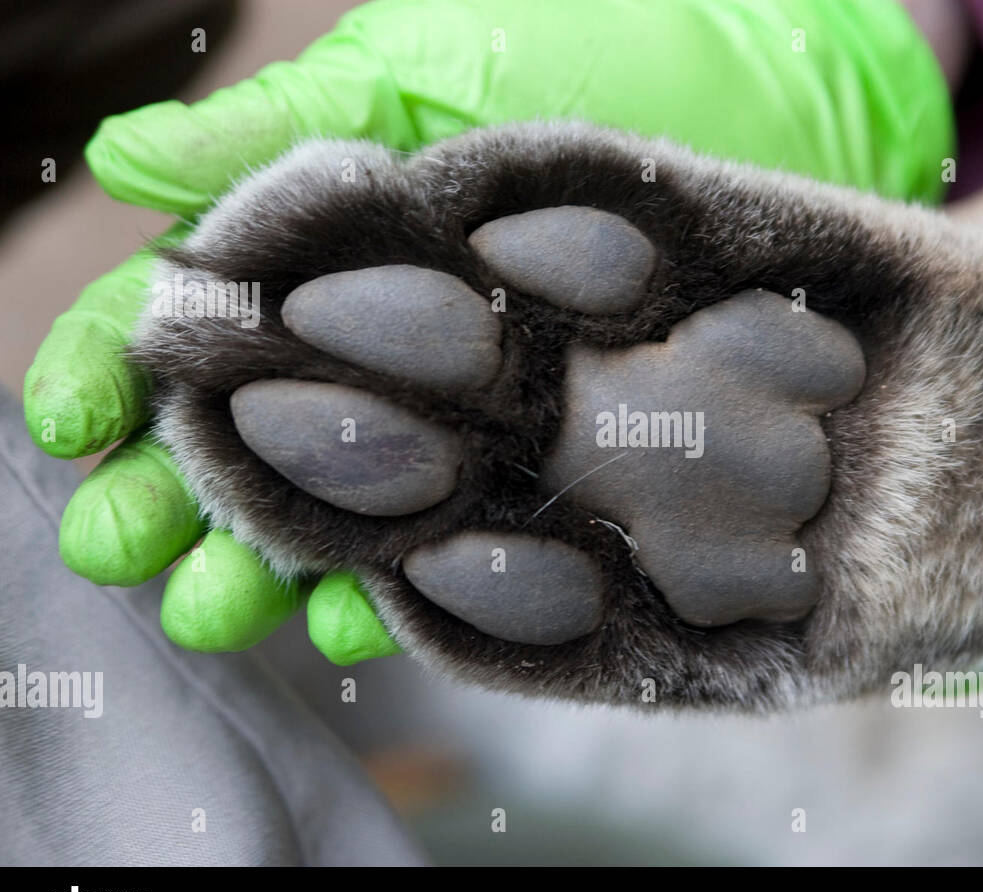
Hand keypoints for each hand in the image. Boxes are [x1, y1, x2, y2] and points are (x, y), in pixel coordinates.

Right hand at [24, 0, 951, 661]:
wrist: (781, 87)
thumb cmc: (605, 43)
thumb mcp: (430, 69)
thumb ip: (283, 132)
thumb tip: (122, 166)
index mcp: (343, 241)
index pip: (203, 316)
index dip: (119, 369)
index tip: (70, 424)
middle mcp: (401, 330)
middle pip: (262, 427)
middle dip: (180, 494)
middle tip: (118, 555)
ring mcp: (480, 393)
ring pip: (355, 494)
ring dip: (277, 558)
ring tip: (222, 613)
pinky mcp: (564, 440)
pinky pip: (473, 525)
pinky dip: (414, 573)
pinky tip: (360, 611)